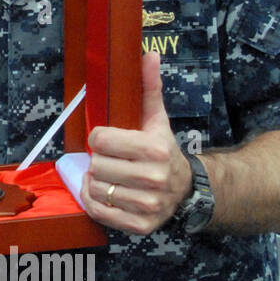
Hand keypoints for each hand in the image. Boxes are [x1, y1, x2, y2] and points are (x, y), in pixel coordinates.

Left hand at [81, 51, 193, 235]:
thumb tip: (148, 54)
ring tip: (112, 177)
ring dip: (96, 182)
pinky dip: (95, 202)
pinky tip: (107, 193)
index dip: (100, 138)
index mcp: (156, 148)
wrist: (186, 190)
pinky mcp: (139, 225)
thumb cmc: (163, 150)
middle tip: (113, 161)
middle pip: (95, 164)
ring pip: (94, 187)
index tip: (110, 141)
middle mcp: (153, 178)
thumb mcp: (157, 119)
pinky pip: (98, 211)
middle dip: (99, 160)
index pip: (99, 139)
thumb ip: (149, 87)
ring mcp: (147, 204)